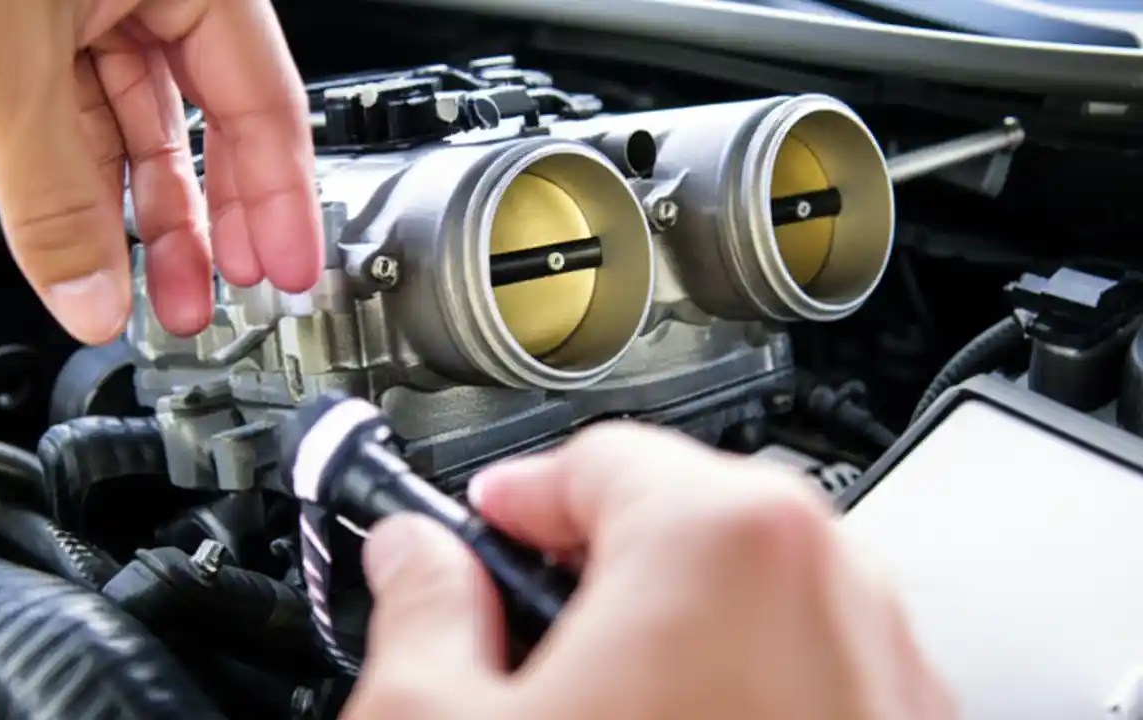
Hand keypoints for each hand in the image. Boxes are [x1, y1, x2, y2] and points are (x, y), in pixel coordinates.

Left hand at [0, 0, 321, 343]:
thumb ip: (56, 198)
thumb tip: (95, 297)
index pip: (261, 92)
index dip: (278, 194)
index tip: (287, 269)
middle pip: (207, 116)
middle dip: (214, 218)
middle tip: (231, 293)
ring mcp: (75, 7)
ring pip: (132, 129)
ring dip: (145, 219)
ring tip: (164, 299)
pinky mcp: (16, 37)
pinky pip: (67, 127)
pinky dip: (78, 192)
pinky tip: (93, 254)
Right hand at [345, 423, 955, 718]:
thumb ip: (420, 608)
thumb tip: (410, 556)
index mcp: (724, 540)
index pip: (593, 454)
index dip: (509, 492)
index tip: (476, 523)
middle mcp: (837, 586)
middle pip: (679, 516)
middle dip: (592, 561)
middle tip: (523, 625)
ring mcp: (890, 669)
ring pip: (752, 593)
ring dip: (670, 625)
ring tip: (598, 699)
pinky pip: (813, 665)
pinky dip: (745, 680)